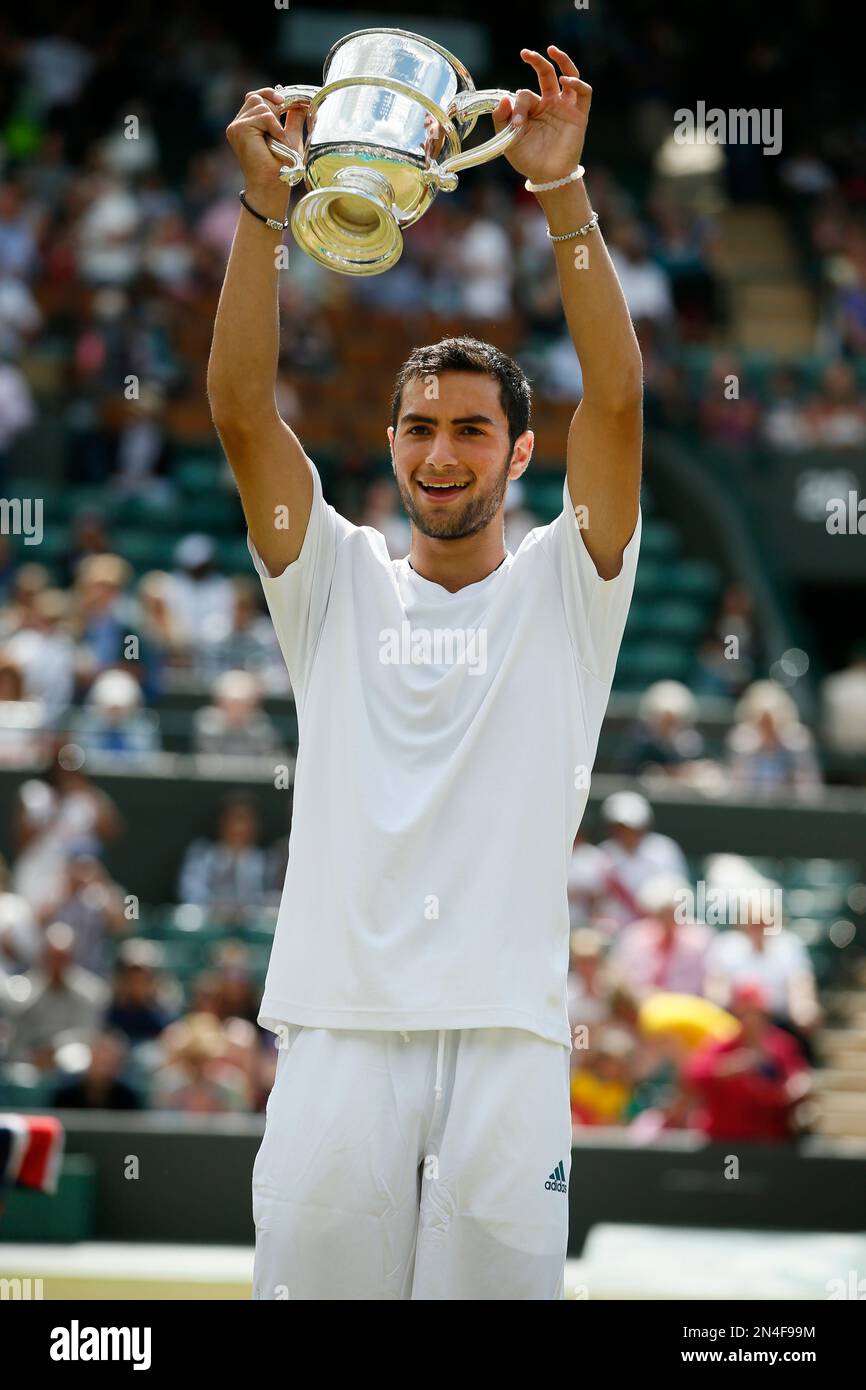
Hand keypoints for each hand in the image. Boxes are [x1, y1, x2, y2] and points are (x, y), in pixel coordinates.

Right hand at [226, 87, 305, 196]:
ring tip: (278, 140)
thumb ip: (293, 118)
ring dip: (275, 121)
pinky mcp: (239, 129)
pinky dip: (274, 126)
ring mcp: (236, 127)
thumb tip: (301, 103)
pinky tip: (276, 140)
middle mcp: (238, 124)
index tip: (284, 101)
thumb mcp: (290, 136)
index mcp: (247, 124)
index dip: (269, 95)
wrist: (272, 184)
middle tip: (281, 131)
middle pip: (256, 97)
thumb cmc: (280, 167)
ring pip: (259, 103)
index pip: (255, 97)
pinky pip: (262, 114)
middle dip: (274, 109)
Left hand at [491, 46, 590, 184]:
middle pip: (546, 73)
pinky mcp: (579, 115)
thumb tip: (504, 98)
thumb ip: (501, 118)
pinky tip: (565, 80)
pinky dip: (577, 83)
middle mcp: (550, 104)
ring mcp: (565, 108)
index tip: (515, 124)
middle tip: (525, 53)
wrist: (546, 177)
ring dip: (562, 60)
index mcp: (533, 108)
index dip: (518, 106)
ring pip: (569, 75)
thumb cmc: (527, 159)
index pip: (525, 94)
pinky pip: (583, 93)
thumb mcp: (507, 138)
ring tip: (551, 50)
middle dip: (536, 60)